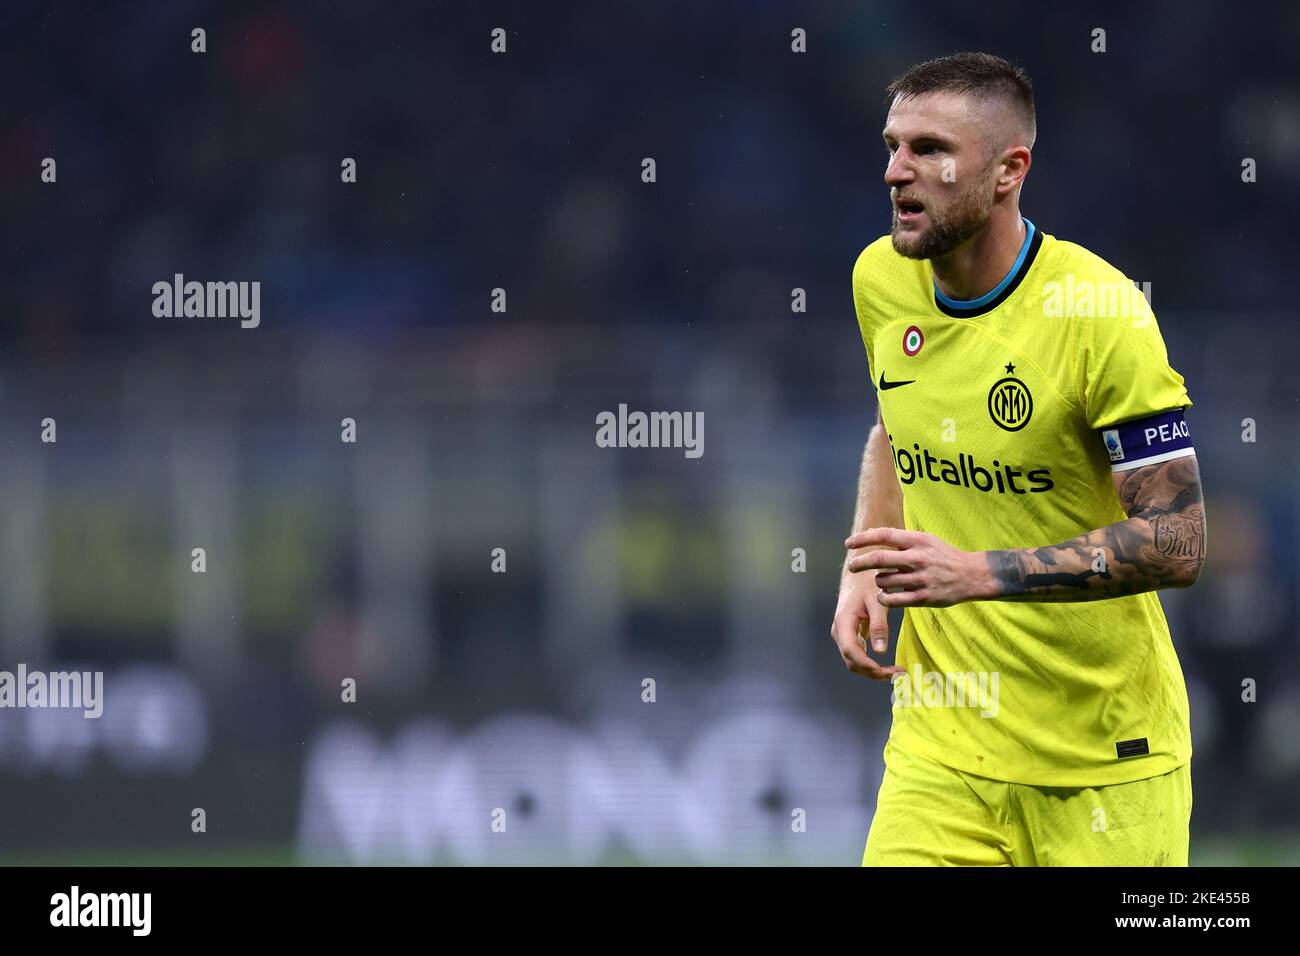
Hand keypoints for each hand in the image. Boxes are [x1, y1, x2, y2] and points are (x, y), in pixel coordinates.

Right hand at [830, 571, 905, 680]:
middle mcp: (840, 631)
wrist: (858, 572)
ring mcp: (843, 633)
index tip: (888, 672)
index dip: (868, 666)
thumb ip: (879, 626)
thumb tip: (881, 651)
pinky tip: (886, 665)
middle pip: (852, 661)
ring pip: (854, 660)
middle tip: (897, 674)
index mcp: (843, 622)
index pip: (851, 652)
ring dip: (872, 669)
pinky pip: (857, 653)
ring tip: (894, 671)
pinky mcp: (850, 634)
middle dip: (873, 672)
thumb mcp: (876, 602)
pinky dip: (870, 663)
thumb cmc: (867, 582)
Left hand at [845, 527, 988, 607]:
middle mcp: (918, 559)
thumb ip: (900, 539)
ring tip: (882, 581)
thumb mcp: (926, 540)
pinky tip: (885, 596)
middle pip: (879, 559)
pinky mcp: (923, 598)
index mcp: (918, 541)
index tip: (849, 543)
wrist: (972, 575)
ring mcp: (920, 579)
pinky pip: (892, 600)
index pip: (884, 535)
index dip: (863, 538)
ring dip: (877, 581)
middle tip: (851, 566)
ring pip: (883, 581)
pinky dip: (883, 598)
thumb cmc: (944, 555)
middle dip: (860, 563)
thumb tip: (869, 533)